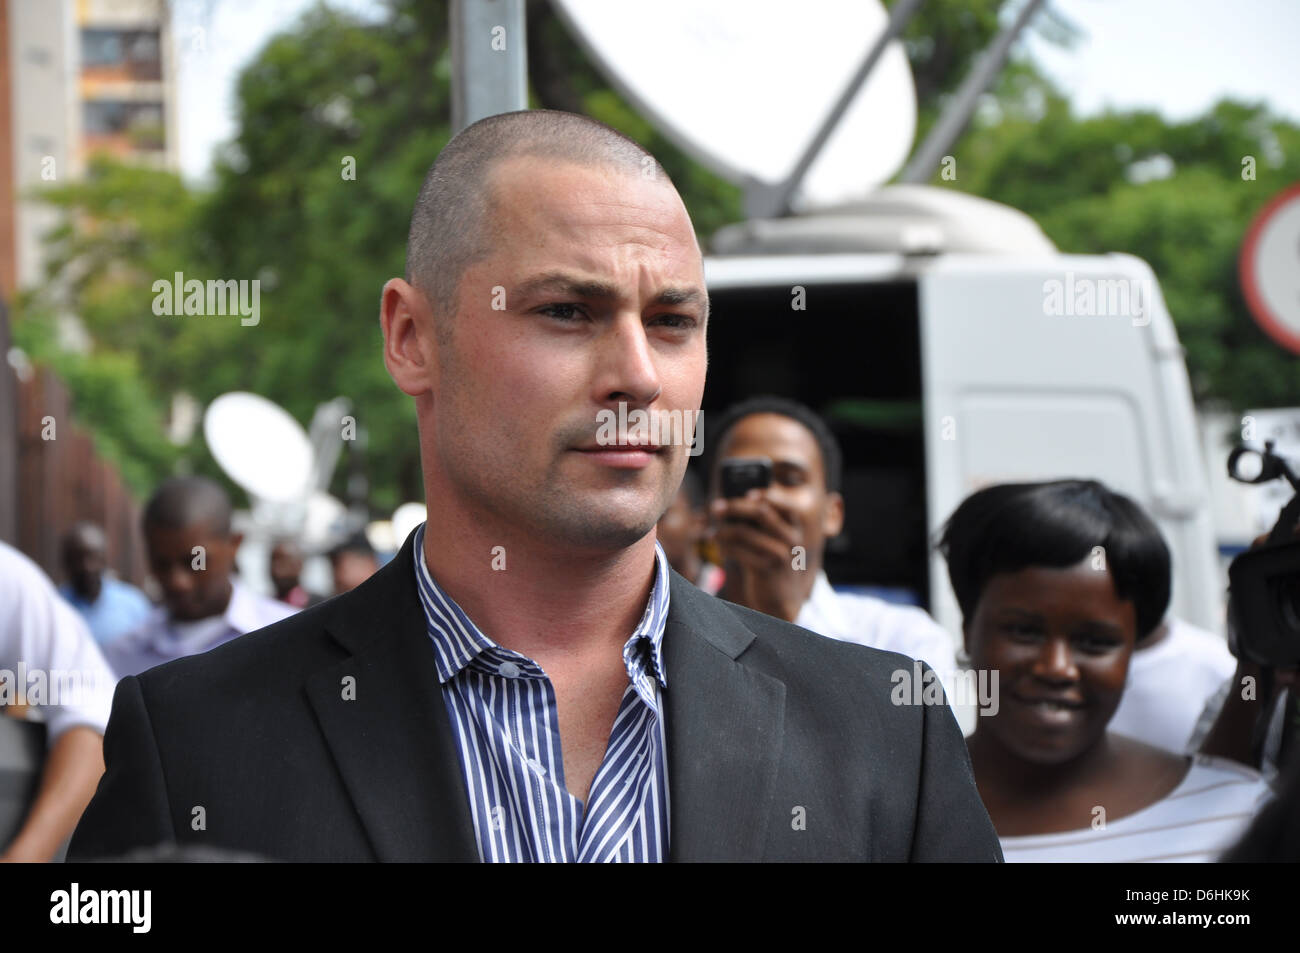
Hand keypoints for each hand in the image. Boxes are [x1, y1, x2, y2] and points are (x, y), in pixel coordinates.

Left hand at [711, 491, 811, 622]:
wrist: (780, 600)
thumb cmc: (771, 567)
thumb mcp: (772, 544)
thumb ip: (761, 527)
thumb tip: (732, 506)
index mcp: (794, 529)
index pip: (782, 504)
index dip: (765, 496)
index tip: (747, 494)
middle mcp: (791, 539)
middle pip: (761, 513)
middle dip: (735, 507)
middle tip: (715, 508)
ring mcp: (780, 554)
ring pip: (746, 532)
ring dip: (723, 530)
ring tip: (712, 533)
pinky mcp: (767, 569)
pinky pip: (740, 552)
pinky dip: (725, 547)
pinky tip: (719, 548)